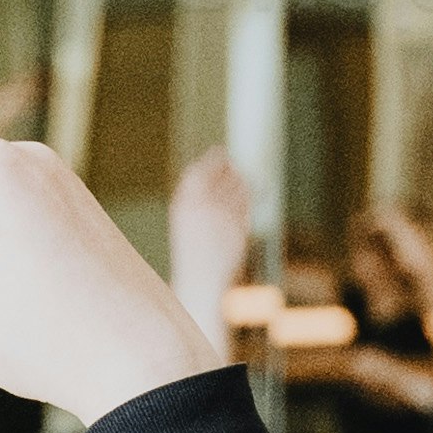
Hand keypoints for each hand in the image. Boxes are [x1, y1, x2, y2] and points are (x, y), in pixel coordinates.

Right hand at [166, 148, 255, 317]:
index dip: (214, 157)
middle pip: (224, 174)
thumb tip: (214, 161)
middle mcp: (203, 208)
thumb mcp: (185, 215)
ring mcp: (222, 218)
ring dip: (243, 181)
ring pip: (240, 187)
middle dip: (232, 168)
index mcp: (184, 204)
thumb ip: (195, 190)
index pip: (202, 169)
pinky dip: (248, 199)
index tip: (221, 152)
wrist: (199, 279)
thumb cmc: (191, 246)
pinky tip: (246, 200)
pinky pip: (247, 204)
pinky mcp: (238, 228)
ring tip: (242, 182)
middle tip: (235, 166)